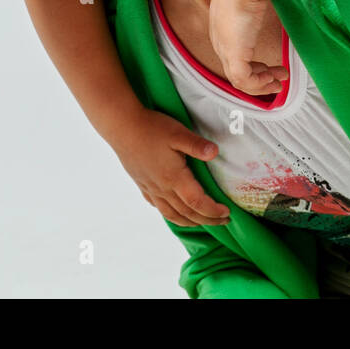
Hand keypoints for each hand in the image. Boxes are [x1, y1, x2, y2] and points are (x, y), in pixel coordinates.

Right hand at [112, 108, 229, 227]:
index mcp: (174, 178)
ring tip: (203, 221)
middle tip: (224, 221)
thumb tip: (216, 152)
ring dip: (190, 222)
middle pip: (187, 213)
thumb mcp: (178, 133)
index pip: (197, 203)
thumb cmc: (152, 128)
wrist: (122, 127)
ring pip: (172, 214)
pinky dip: (171, 215)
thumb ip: (197, 145)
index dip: (213, 211)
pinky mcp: (142, 184)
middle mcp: (162, 188)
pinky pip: (158, 207)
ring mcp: (151, 188)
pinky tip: (175, 212)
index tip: (227, 212)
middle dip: (208, 219)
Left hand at [209, 0, 288, 96]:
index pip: (234, 57)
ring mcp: (225, 50)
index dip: (254, 66)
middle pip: (236, 72)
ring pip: (239, 80)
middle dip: (259, 79)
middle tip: (278, 81)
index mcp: (224, 29)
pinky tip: (271, 78)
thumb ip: (262, 6)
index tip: (271, 69)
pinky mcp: (233, 54)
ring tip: (279, 81)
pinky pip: (243, 80)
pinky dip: (258, 84)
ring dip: (261, 84)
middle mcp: (221, 42)